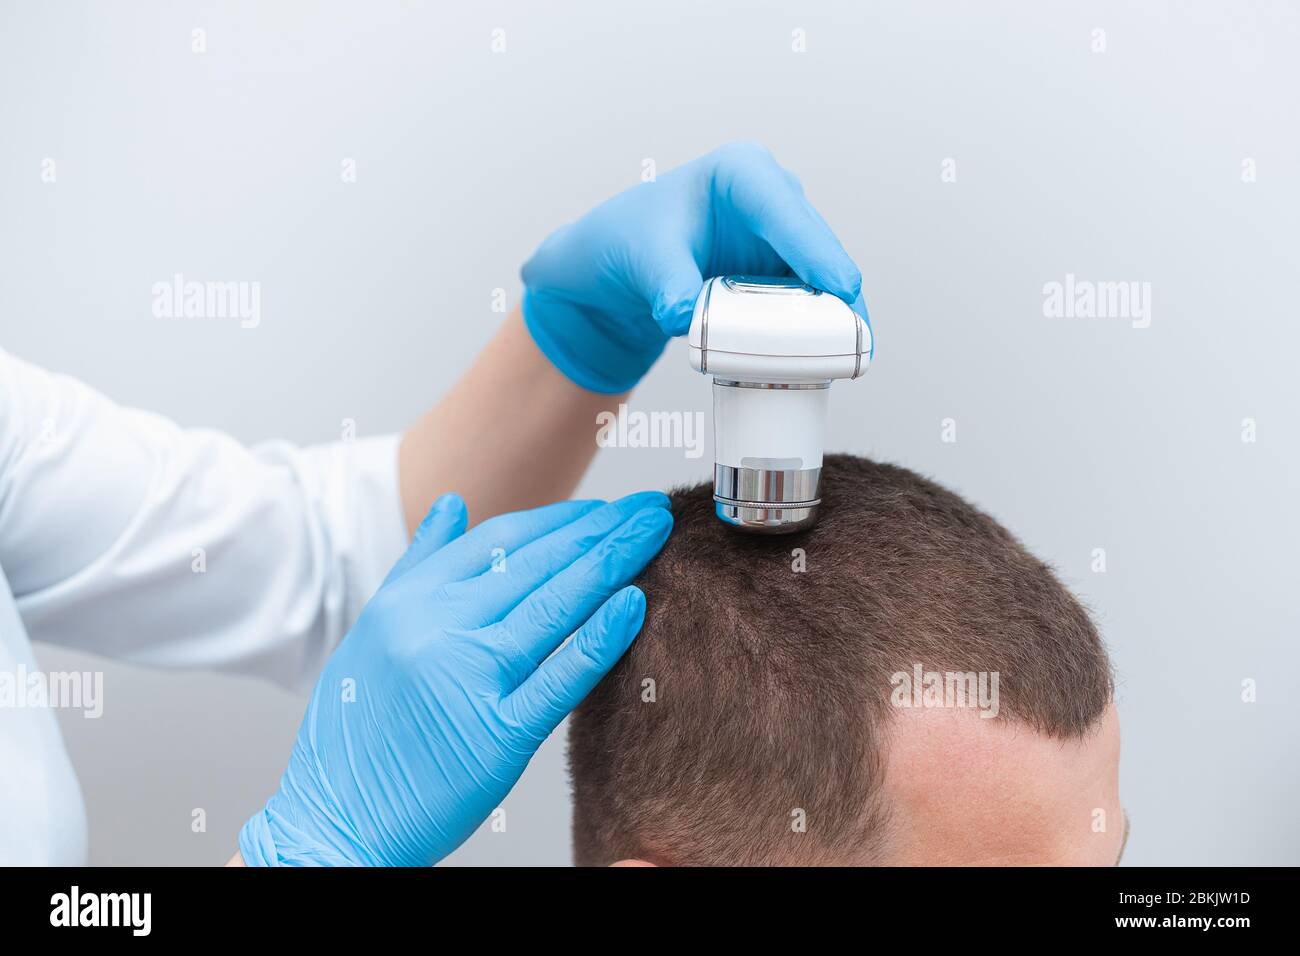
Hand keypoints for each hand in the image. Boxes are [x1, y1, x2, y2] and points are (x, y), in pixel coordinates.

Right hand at [239, 491, 672, 865]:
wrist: (333, 818)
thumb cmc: (357, 729)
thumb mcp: (374, 629)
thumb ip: (419, 564)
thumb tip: (455, 503)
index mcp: (410, 599)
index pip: (502, 540)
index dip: (562, 518)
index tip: (606, 509)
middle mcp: (436, 627)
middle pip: (536, 563)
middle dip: (601, 528)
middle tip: (650, 507)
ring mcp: (465, 678)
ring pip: (552, 606)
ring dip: (612, 561)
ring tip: (654, 533)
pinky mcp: (493, 735)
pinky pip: (557, 680)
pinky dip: (599, 639)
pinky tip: (635, 605)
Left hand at [521, 141, 866, 393]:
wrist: (616, 264)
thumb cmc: (626, 240)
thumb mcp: (643, 259)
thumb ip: (667, 285)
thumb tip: (685, 318)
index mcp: (742, 173)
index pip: (786, 213)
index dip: (818, 252)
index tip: (842, 288)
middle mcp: (773, 198)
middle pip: (818, 248)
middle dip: (840, 293)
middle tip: (859, 342)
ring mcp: (782, 235)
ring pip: (824, 276)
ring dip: (839, 316)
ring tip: (856, 357)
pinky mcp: (782, 271)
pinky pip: (811, 299)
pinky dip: (822, 327)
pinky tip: (836, 358)